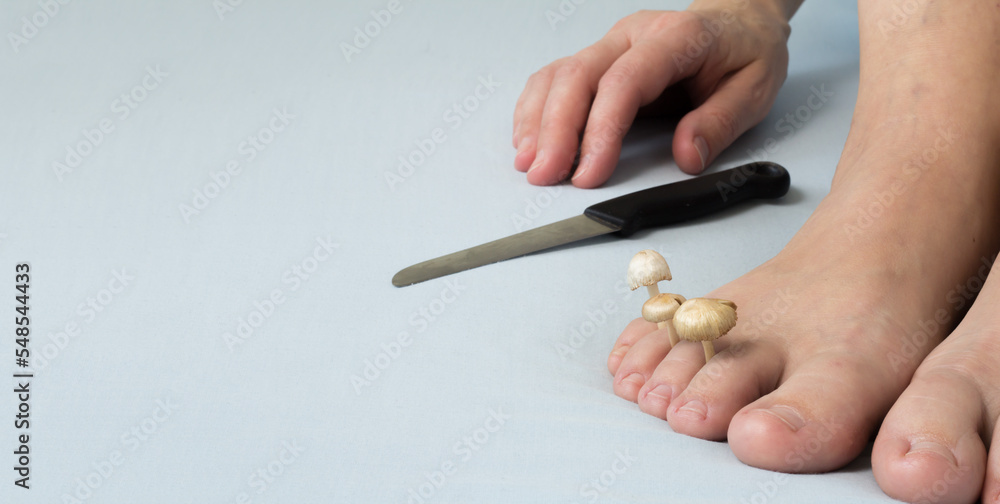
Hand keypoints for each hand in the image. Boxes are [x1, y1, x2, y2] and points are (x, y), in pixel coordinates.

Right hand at [512, 1, 792, 186]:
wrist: (739, 23)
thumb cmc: (744, 54)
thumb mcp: (754, 90)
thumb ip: (720, 123)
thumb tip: (687, 156)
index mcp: (676, 37)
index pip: (624, 81)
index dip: (600, 129)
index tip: (589, 172)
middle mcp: (633, 36)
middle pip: (578, 76)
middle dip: (556, 131)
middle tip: (547, 175)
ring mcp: (610, 45)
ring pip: (558, 75)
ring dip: (538, 122)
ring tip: (531, 164)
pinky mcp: (598, 60)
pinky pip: (554, 78)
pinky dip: (536, 111)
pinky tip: (529, 141)